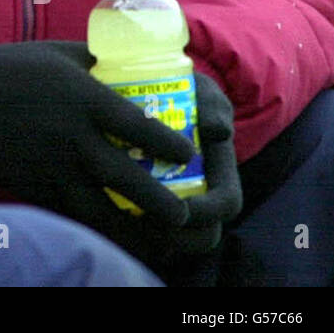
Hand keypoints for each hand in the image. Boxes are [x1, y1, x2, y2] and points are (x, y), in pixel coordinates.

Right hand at [0, 41, 198, 244]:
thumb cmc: (17, 69)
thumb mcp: (64, 55)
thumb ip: (102, 65)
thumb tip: (140, 67)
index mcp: (84, 100)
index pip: (140, 128)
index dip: (171, 146)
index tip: (188, 153)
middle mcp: (73, 140)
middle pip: (129, 182)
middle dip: (163, 204)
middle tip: (183, 213)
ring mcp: (53, 170)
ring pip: (104, 215)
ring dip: (137, 232)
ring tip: (160, 239)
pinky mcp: (36, 190)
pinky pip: (76, 219)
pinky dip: (101, 232)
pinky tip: (119, 238)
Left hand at [124, 71, 242, 267]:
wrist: (149, 92)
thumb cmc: (182, 94)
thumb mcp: (201, 92)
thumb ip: (213, 104)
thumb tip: (217, 130)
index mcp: (220, 174)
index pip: (225, 204)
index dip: (208, 212)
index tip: (181, 207)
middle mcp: (200, 195)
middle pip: (200, 235)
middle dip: (179, 236)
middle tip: (148, 225)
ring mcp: (175, 203)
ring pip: (171, 240)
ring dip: (152, 240)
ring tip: (125, 224)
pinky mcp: (147, 206)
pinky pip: (143, 235)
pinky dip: (130, 234)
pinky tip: (107, 220)